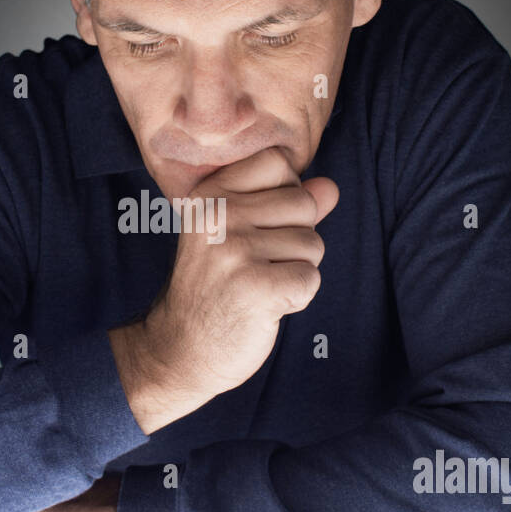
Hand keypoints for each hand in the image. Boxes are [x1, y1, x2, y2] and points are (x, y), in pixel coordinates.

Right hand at [109, 147, 337, 432]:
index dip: (284, 195)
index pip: (278, 162)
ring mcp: (235, 251)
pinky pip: (310, 279)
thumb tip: (330, 187)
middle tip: (256, 266)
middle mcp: (219, 215)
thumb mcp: (240, 235)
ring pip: (312, 244)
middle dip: (295, 239)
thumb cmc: (216, 288)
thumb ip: (285, 206)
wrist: (179, 349)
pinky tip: (265, 307)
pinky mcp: (256, 288)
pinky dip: (297, 298)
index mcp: (210, 193)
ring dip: (295, 271)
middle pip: (303, 204)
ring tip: (257, 286)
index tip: (256, 227)